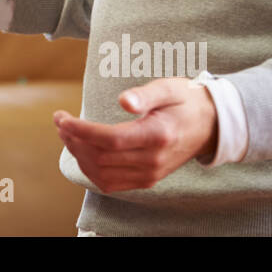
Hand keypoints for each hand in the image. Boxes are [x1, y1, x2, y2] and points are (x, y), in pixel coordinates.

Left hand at [53, 77, 219, 192]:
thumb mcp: (169, 88)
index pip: (110, 140)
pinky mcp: (147, 179)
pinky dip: (90, 170)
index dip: (81, 131)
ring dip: (78, 155)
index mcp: (158, 135)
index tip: (62, 118)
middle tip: (61, 121)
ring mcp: (150, 174)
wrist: (210, 126)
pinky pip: (111, 183)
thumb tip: (123, 101)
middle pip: (101, 158)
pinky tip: (81, 151)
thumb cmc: (186, 101)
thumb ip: (146, 95)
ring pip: (102, 174)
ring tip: (66, 134)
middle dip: (73, 140)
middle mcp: (153, 160)